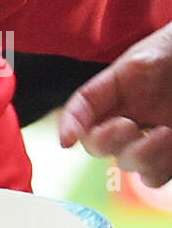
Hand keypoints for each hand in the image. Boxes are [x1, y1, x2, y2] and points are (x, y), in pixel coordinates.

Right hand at [59, 22, 171, 187]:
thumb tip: (79, 117)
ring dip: (144, 155)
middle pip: (99, 145)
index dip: (69, 126)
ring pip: (129, 165)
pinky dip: (163, 165)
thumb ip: (109, 87)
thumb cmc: (170, 51)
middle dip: (110, 140)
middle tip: (131, 125)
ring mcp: (147, 138)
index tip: (66, 141)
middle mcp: (125, 119)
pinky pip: (156, 176)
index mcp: (112, 94)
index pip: (80, 112)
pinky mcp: (169, 155)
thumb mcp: (138, 62)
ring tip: (167, 132)